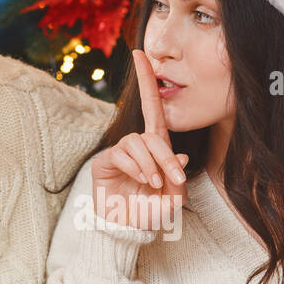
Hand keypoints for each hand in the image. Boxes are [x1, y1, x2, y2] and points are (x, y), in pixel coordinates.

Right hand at [89, 49, 187, 229]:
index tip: (141, 52)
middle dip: (165, 155)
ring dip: (150, 164)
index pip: (153, 108)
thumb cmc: (149, 213)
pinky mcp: (104, 161)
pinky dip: (135, 167)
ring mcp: (119, 153)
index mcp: (155, 148)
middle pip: (153, 134)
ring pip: (138, 143)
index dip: (147, 80)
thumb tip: (179, 155)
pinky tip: (139, 181)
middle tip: (173, 179)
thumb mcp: (173, 198)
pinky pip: (122, 153)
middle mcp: (137, 146)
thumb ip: (178, 177)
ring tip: (153, 184)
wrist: (127, 230)